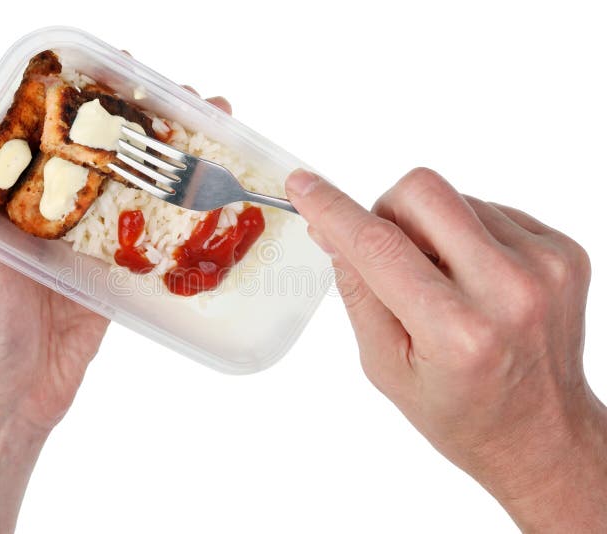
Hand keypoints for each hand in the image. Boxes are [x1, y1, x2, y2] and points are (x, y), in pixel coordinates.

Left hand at [0, 91, 231, 532]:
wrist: (5, 397)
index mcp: (7, 195)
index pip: (46, 127)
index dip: (79, 93)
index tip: (115, 65)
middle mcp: (45, 212)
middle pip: (98, 153)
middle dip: (138, 121)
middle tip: (181, 95)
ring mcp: (81, 244)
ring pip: (128, 191)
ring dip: (166, 160)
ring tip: (208, 129)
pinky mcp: (109, 277)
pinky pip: (144, 241)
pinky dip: (173, 219)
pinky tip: (207, 198)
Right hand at [287, 167, 606, 531]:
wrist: (539, 433)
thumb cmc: (458, 410)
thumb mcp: (386, 365)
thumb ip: (357, 291)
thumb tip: (329, 230)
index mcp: (459, 332)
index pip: (379, 247)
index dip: (333, 210)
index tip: (303, 184)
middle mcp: (511, 290)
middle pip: (423, 193)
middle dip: (389, 212)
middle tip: (391, 256)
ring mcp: (545, 267)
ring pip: (457, 198)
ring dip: (433, 231)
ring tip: (445, 285)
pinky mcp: (564, 252)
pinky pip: (491, 212)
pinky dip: (468, 237)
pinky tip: (475, 282)